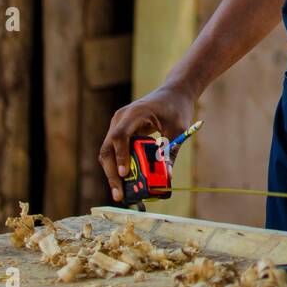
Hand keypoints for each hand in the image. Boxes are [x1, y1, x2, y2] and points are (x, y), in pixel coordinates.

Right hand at [98, 83, 197, 202]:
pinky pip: (114, 150)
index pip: (120, 136)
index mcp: (135, 113)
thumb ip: (170, 151)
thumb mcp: (178, 130)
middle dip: (112, 172)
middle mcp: (121, 118)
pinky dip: (118, 165)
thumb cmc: (177, 108)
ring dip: (112, 172)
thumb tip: (166, 177)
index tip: (124, 174)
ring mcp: (118, 124)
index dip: (120, 155)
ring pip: (108, 152)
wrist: (174, 92)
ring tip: (120, 193)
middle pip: (108, 148)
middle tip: (119, 194)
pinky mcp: (121, 130)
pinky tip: (125, 182)